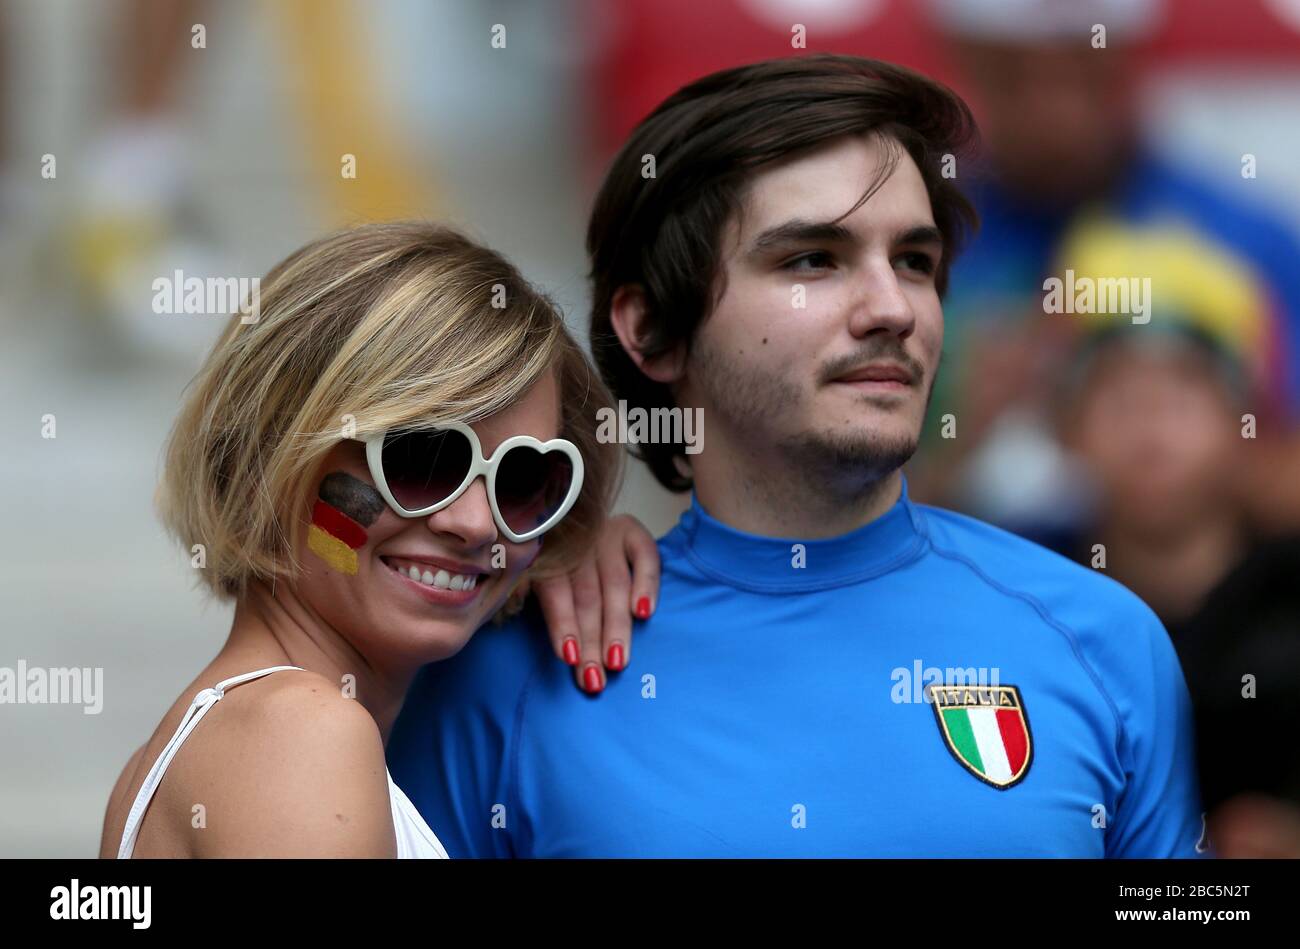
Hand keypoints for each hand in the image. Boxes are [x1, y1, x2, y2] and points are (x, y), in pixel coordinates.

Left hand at [533, 514, 659, 693]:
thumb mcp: (527, 570)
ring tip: (617, 661)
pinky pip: (645, 557)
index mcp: (546, 553)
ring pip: (614, 585)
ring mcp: (606, 536)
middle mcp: (577, 543)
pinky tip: (643, 613)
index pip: (555, 591)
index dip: (562, 624)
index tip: (569, 657)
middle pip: (586, 597)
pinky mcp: (632, 532)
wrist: (574, 524)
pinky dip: (646, 585)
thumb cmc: (553, 563)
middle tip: (594, 679)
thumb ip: (518, 587)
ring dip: (616, 626)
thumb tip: (510, 603)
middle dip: (591, 641)